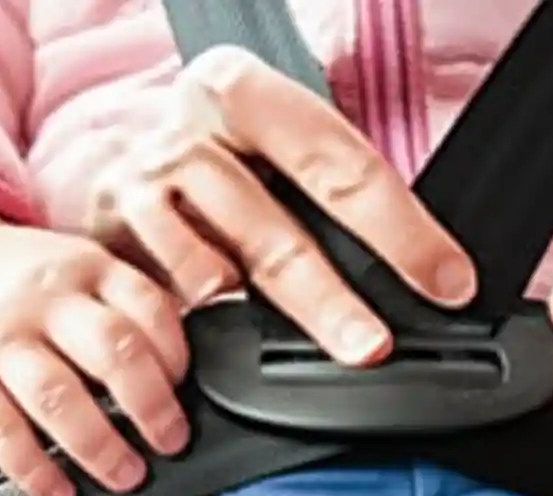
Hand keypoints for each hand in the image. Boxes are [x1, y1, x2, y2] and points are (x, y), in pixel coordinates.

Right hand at [0, 206, 189, 495]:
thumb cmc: (32, 283)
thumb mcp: (85, 269)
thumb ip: (133, 307)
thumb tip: (200, 364)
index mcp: (89, 268)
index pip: (147, 307)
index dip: (177, 352)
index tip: (190, 387)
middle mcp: (46, 299)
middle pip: (110, 349)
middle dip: (150, 403)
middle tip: (172, 441)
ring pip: (56, 394)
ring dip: (99, 444)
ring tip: (128, 474)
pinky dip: (33, 468)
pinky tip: (61, 491)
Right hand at [85, 46, 476, 364]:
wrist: (112, 155)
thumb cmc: (222, 157)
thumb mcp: (274, 143)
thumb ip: (333, 188)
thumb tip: (429, 263)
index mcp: (245, 92)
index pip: (337, 163)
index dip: (399, 229)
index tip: (445, 280)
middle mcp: (190, 132)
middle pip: (274, 226)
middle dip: (330, 297)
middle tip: (373, 344)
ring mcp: (144, 185)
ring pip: (215, 270)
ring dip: (264, 319)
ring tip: (304, 346)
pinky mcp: (108, 237)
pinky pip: (160, 296)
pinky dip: (198, 326)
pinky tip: (225, 342)